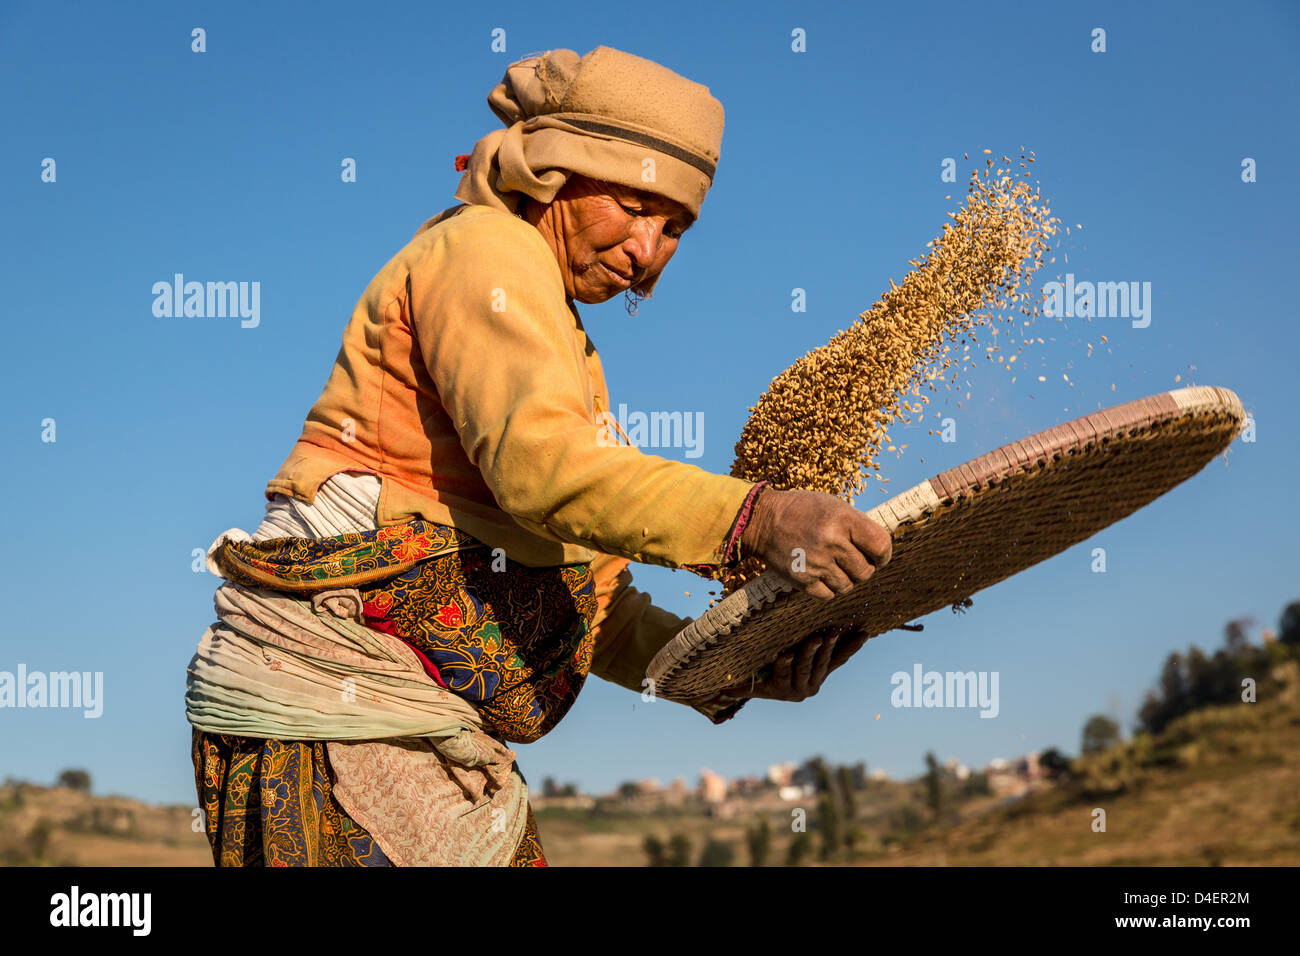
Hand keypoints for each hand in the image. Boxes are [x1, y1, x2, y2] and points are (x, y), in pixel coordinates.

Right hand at [716, 624, 870, 702]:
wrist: (781, 691)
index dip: (785, 665)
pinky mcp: (827, 671)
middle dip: (811, 653)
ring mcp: (816, 679)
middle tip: (816, 638)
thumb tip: (709, 691)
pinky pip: (840, 659)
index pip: (782, 675)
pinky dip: (851, 646)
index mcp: (781, 689)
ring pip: (824, 663)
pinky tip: (863, 635)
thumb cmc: (761, 683)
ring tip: (836, 631)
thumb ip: (735, 686)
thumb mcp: (749, 685)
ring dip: (831, 647)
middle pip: (806, 668)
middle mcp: (801, 688)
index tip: (785, 655)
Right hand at [741, 488, 892, 600]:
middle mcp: (831, 541)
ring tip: (835, 566)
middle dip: (863, 569)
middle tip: (852, 561)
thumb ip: (858, 526)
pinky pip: (829, 595)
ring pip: (848, 586)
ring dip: (845, 580)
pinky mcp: (801, 579)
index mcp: (843, 519)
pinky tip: (821, 575)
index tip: (878, 555)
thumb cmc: (803, 510)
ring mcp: (815, 562)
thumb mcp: (833, 506)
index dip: (884, 555)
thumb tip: (881, 552)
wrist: (762, 520)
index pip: (881, 546)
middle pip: (866, 572)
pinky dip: (829, 588)